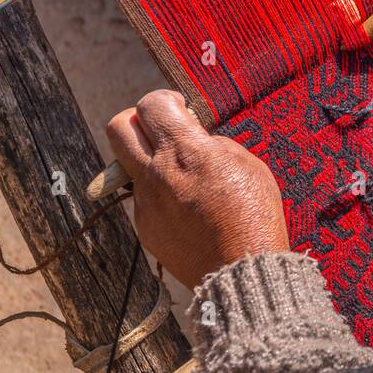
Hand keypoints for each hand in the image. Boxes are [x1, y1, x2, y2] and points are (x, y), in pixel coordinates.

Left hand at [105, 90, 289, 287]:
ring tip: (185, 179)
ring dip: (151, 162)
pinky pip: (144, 199)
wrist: (240, 271)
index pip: (151, 105)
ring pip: (129, 166)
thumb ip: (216, 146)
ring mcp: (146, 203)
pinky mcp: (145, 228)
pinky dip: (162, 197)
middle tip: (162, 132)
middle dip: (138, 121)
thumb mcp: (248, 165)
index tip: (180, 109)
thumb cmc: (254, 216)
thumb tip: (198, 141)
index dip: (165, 101)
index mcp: (185, 151)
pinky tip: (190, 212)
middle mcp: (157, 173)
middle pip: (118, 128)